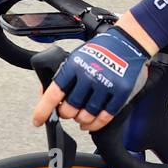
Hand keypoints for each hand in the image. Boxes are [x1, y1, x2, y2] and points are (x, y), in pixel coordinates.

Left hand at [33, 27, 150, 132]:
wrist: (129, 42)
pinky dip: (96, 124)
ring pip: (86, 116)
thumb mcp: (76, 57)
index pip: (53, 94)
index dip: (43, 111)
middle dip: (66, 114)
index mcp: (74, 66)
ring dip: (81, 120)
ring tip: (81, 117)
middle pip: (69, 110)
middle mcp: (89, 76)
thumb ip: (63, 76)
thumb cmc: (101, 50)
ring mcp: (106, 86)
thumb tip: (46, 97)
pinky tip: (92, 123)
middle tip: (69, 111)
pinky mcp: (121, 93)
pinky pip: (104, 117)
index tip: (37, 121)